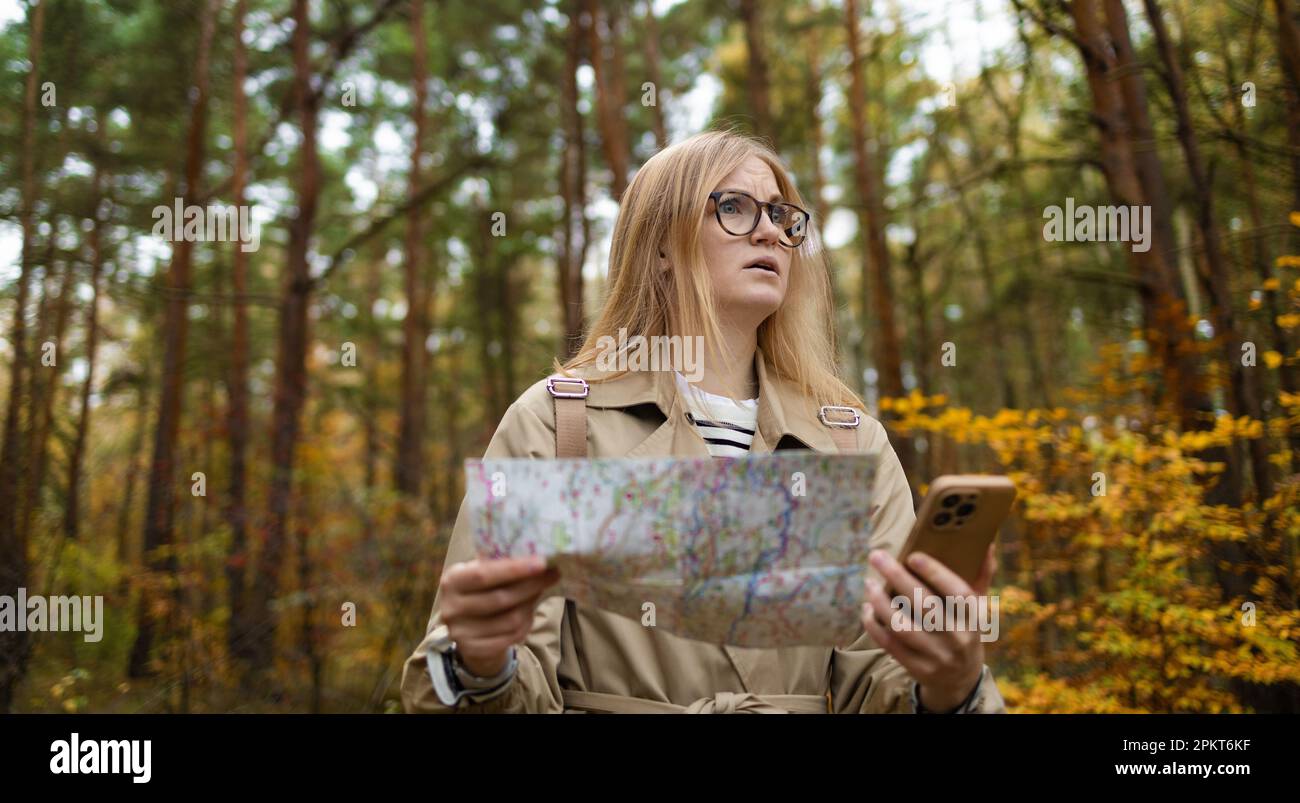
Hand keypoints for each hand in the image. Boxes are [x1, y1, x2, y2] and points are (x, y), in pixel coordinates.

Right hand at [439, 556, 560, 676]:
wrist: (468, 628)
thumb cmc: (480, 590)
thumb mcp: (481, 572)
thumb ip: (499, 562)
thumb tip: (537, 551)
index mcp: (452, 581)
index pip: (483, 574)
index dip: (514, 569)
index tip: (541, 562)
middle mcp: (451, 607)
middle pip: (501, 598)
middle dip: (532, 585)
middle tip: (553, 574)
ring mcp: (461, 632)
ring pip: (511, 619)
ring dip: (531, 604)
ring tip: (539, 592)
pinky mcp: (474, 650)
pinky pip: (512, 636)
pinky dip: (526, 623)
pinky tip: (529, 613)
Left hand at [859, 544, 996, 711]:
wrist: (961, 678)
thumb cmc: (964, 629)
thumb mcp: (977, 607)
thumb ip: (981, 575)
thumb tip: (987, 543)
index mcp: (974, 618)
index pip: (958, 593)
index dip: (936, 573)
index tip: (912, 555)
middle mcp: (958, 638)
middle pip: (925, 605)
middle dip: (897, 577)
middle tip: (876, 556)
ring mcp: (937, 655)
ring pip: (903, 626)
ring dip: (881, 603)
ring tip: (869, 583)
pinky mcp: (918, 668)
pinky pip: (891, 644)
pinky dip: (875, 626)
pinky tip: (867, 608)